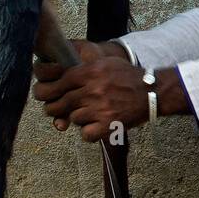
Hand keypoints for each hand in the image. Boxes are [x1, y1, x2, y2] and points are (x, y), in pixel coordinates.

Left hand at [32, 55, 146, 140]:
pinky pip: (85, 134)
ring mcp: (100, 108)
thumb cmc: (128, 77)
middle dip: (55, 108)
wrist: (152, 92)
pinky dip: (88, 133)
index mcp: (91, 72)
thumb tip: (59, 76)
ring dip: (78, 118)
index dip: (50, 90)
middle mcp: (94, 89)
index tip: (46, 94)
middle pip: (61, 102)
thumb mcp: (106, 63)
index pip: (60, 81)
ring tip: (89, 114)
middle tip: (57, 109)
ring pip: (73, 118)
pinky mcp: (108, 125)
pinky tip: (95, 127)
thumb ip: (83, 68)